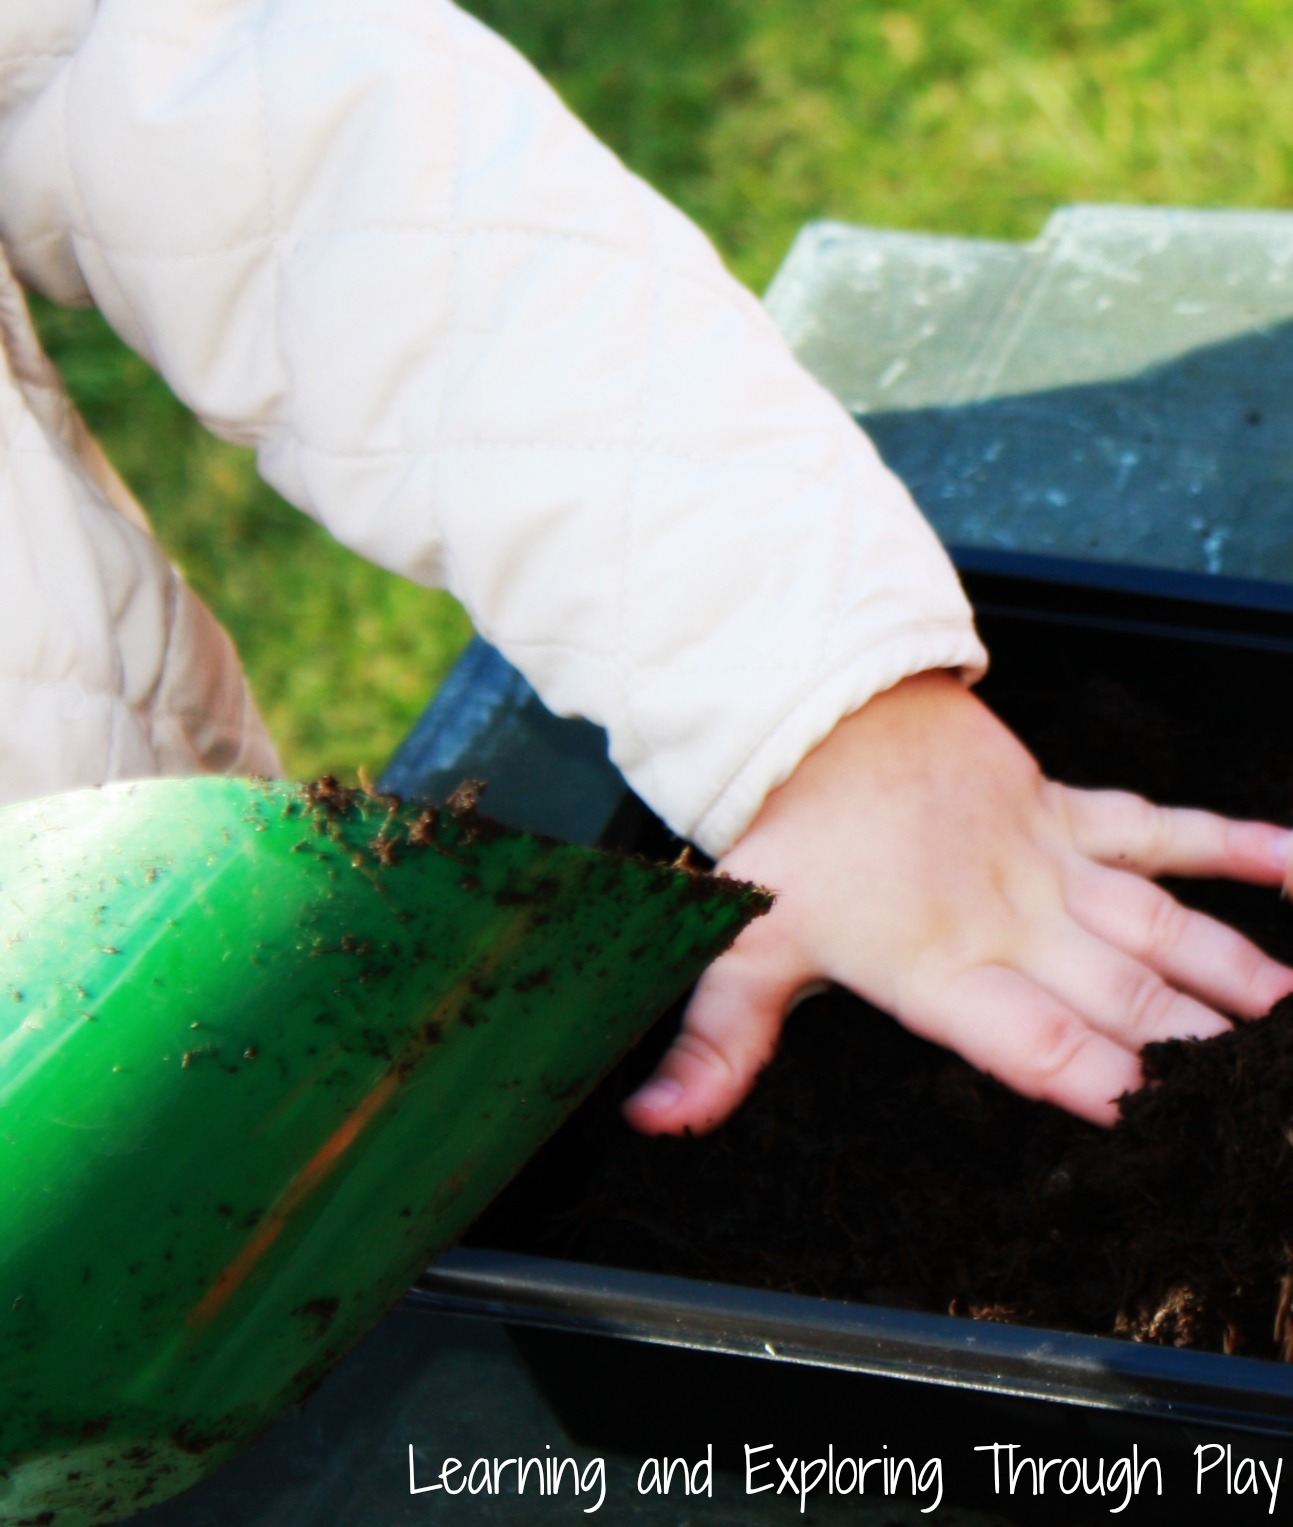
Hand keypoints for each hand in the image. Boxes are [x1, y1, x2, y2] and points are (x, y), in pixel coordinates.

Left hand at [624, 671, 1292, 1132]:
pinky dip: (1233, 846)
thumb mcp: (738, 945)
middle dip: (1181, 1044)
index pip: (1019, 1032)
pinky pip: (1160, 826)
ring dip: (1221, 970)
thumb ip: (713, 1047)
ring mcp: (1044, 860)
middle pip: (1108, 991)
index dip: (1078, 1072)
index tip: (1135, 1110)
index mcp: (931, 963)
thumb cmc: (788, 835)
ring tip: (1279, 1011)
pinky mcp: (1064, 810)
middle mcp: (1002, 916)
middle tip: (1249, 1091)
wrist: (817, 708)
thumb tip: (654, 1123)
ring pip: (1150, 921)